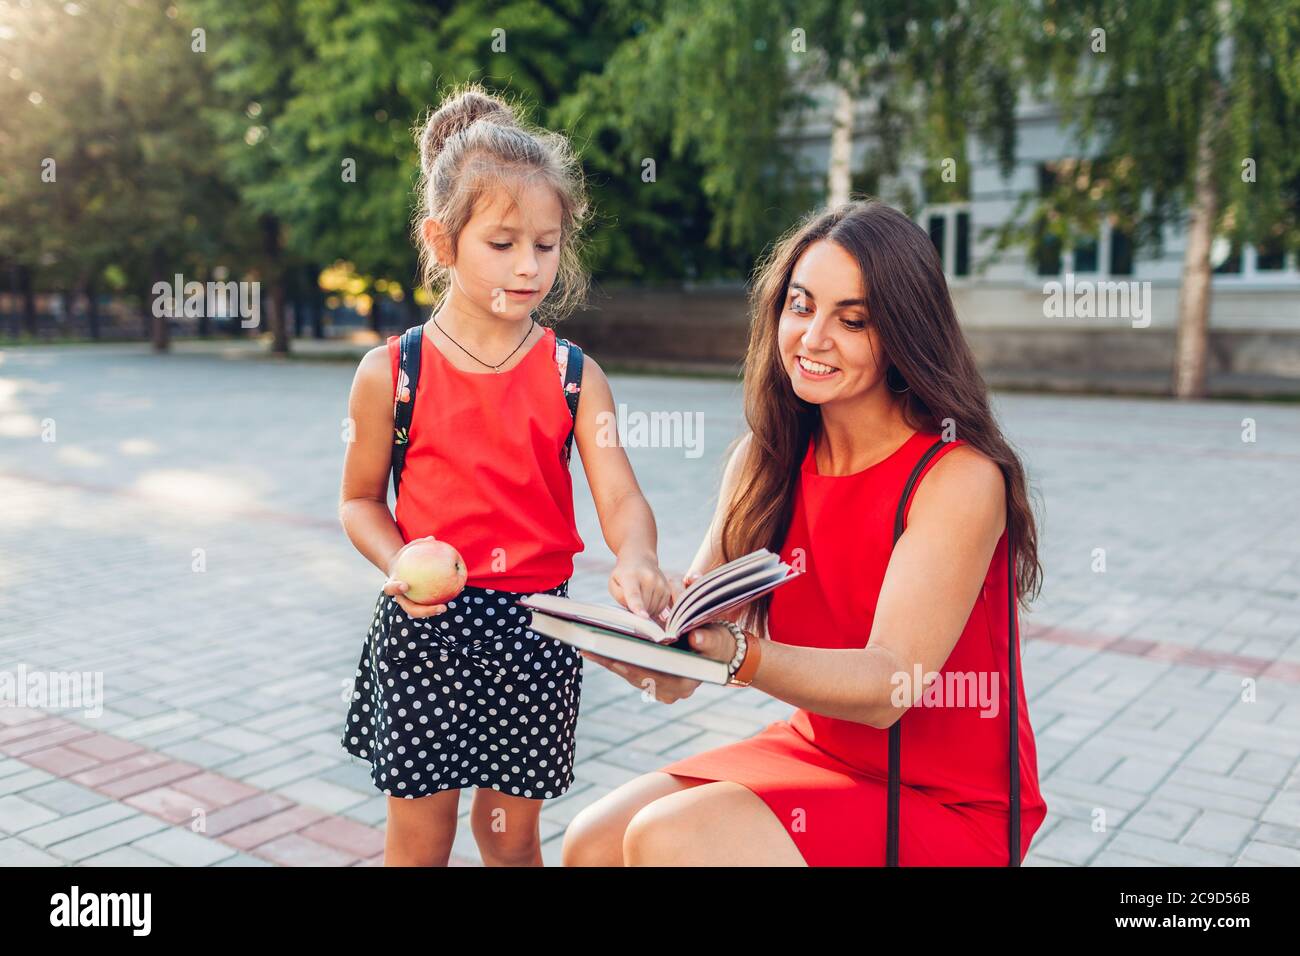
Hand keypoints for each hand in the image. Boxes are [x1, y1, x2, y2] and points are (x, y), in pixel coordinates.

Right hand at [384, 537, 449, 618]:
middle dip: (423, 611)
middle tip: (439, 607)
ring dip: (431, 611)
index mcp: (392, 585)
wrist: (400, 569)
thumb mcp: (408, 549)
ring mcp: (409, 603)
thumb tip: (432, 538)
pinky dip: (438, 602)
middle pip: (409, 609)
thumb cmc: (405, 557)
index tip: (405, 585)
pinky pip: (428, 605)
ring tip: (444, 607)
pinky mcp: (418, 604)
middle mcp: (400, 598)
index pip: (390, 589)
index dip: (396, 589)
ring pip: (419, 612)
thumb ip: (418, 544)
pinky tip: (451, 596)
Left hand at [581, 623, 736, 702]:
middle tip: (588, 646)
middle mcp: (670, 691)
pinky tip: (598, 648)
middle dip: (611, 660)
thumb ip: (709, 641)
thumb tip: (696, 639)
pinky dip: (615, 659)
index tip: (612, 651)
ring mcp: (660, 689)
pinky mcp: (653, 682)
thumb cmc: (720, 644)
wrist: (723, 655)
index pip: (652, 673)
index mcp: (685, 683)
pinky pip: (630, 671)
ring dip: (608, 660)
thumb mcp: (718, 640)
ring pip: (629, 674)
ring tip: (587, 645)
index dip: (631, 662)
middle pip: (634, 675)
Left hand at [608, 552, 671, 622]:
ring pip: (653, 609)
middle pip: (645, 606)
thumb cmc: (624, 574)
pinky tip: (648, 598)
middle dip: (637, 610)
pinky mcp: (667, 588)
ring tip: (640, 596)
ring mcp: (660, 583)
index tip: (643, 617)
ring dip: (646, 609)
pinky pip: (661, 608)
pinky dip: (654, 608)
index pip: (634, 594)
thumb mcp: (614, 583)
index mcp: (631, 576)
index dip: (638, 607)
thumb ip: (620, 597)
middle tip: (631, 600)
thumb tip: (634, 609)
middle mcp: (648, 578)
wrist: (640, 559)